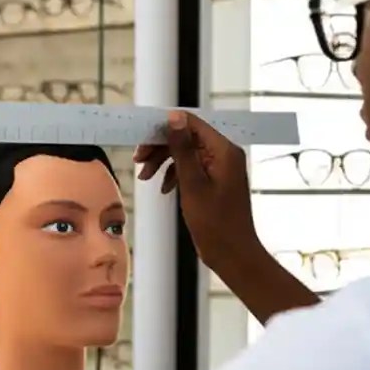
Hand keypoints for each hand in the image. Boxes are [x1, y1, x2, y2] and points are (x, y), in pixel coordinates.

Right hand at [134, 110, 259, 269]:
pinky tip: (163, 189)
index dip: (165, 128)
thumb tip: (174, 116)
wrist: (232, 253)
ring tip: (144, 177)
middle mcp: (224, 154)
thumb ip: (182, 148)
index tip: (141, 140)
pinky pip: (191, 167)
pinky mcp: (214, 180)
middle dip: (160, 148)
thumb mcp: (192, 183)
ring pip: (186, 153)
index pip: (191, 124)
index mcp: (223, 150)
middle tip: (138, 161)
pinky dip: (174, 174)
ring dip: (163, 162)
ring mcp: (220, 168)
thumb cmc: (214, 222)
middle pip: (186, 138)